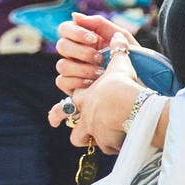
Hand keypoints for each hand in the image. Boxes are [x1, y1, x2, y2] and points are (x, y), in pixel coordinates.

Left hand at [45, 33, 146, 154]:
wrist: (132, 105)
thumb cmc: (124, 85)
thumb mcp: (120, 65)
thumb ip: (118, 52)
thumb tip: (117, 36)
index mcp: (86, 98)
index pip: (67, 105)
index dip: (59, 112)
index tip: (53, 119)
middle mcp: (86, 116)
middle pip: (74, 131)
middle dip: (79, 133)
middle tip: (86, 135)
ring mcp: (94, 130)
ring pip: (85, 141)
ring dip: (96, 142)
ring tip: (107, 140)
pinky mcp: (105, 141)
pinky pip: (107, 147)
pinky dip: (114, 146)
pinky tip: (123, 142)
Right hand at [54, 12, 139, 95]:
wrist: (140, 84)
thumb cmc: (134, 58)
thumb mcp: (121, 36)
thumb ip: (99, 23)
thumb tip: (74, 15)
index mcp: (84, 39)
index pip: (65, 29)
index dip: (75, 32)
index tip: (92, 39)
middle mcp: (75, 54)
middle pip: (61, 46)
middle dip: (81, 52)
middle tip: (100, 58)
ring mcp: (73, 71)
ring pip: (61, 65)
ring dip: (82, 68)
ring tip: (100, 74)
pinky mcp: (72, 87)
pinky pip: (62, 81)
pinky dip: (76, 81)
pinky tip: (91, 83)